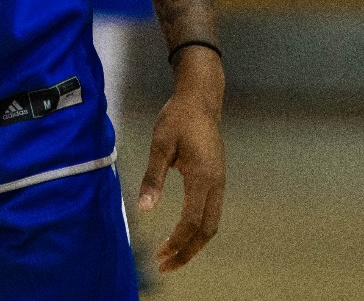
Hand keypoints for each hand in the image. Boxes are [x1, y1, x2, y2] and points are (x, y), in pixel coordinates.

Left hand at [138, 45, 225, 273]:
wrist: (200, 98)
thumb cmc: (178, 118)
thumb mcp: (160, 144)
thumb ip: (153, 178)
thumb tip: (143, 209)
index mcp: (202, 177)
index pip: (192, 221)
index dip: (177, 242)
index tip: (160, 256)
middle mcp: (216, 183)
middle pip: (207, 230)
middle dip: (187, 251)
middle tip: (165, 266)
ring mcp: (219, 182)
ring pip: (211, 223)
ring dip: (194, 243)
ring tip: (172, 255)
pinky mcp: (216, 179)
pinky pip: (211, 212)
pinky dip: (198, 229)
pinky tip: (182, 234)